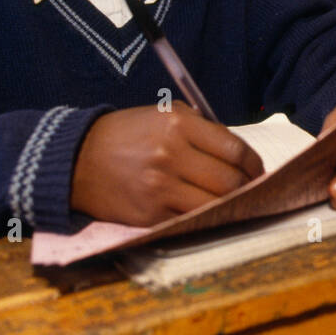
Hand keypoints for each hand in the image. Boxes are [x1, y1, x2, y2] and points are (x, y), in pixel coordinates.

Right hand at [71, 103, 263, 225]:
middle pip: (230, 180)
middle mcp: (170, 154)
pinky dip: (204, 216)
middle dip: (247, 186)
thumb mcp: (163, 115)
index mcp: (177, 124)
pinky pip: (191, 219)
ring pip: (215, 204)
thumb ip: (202, 128)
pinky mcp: (150, 214)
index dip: (254, 164)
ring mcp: (160, 187)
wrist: (78, 160)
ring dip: (230, 205)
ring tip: (233, 201)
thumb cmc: (127, 134)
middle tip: (250, 188)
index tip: (257, 170)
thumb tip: (240, 154)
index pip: (234, 149)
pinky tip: (206, 210)